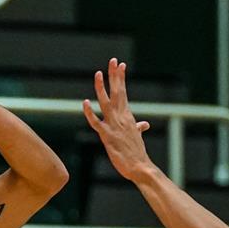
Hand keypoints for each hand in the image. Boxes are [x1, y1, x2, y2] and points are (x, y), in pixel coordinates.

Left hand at [82, 58, 154, 181]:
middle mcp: (121, 117)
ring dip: (102, 88)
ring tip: (98, 74)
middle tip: (113, 60)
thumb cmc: (137, 152)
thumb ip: (138, 127)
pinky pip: (96, 122)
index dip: (121, 78)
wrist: (139, 166)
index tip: (121, 65)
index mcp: (127, 115)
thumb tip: (144, 124)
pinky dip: (89, 112)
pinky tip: (84, 102)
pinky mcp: (106, 135)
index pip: (124, 92)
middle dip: (115, 76)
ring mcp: (113, 125)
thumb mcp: (137, 136)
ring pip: (106, 102)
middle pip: (117, 92)